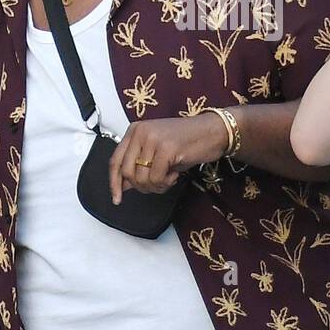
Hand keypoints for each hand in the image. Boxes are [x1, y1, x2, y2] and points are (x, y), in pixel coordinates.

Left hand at [109, 112, 227, 203]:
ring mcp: (152, 139)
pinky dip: (166, 183)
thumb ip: (138, 165)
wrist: (215, 131)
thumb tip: (123, 185)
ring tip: (168, 179)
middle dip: (141, 186)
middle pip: (127, 172)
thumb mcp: (157, 153)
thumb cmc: (187, 142)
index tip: (117, 199)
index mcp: (134, 131)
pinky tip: (175, 175)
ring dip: (156, 186)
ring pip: (141, 178)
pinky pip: (156, 178)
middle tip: (157, 186)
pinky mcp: (166, 148)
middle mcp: (140, 132)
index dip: (114, 182)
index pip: (115, 161)